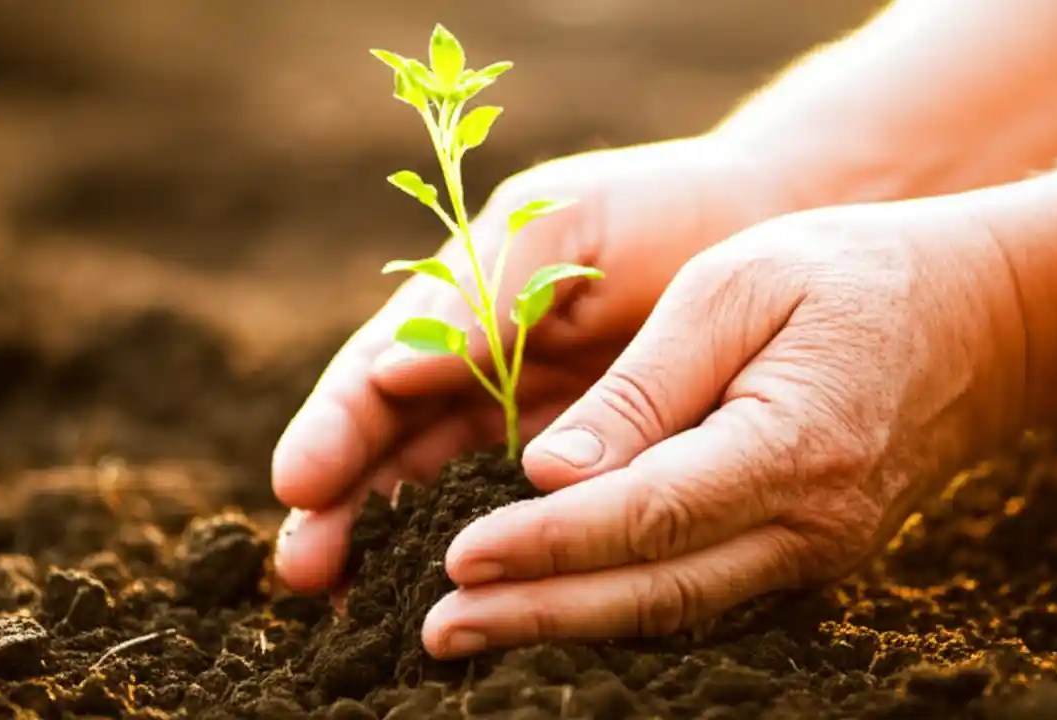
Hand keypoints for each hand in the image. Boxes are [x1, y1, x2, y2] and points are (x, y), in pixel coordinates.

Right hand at [272, 136, 793, 590]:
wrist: (759, 224)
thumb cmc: (654, 208)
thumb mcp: (559, 228)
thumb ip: (484, 298)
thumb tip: (391, 376)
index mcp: (456, 306)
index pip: (374, 375)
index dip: (331, 429)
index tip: (298, 484)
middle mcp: (477, 372)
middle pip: (388, 449)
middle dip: (340, 508)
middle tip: (302, 571)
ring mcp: (525, 422)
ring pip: (441, 493)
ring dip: (392, 546)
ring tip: (349, 603)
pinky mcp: (581, 463)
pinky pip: (522, 514)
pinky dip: (483, 552)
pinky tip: (459, 592)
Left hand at [421, 201, 1027, 657]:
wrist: (978, 320)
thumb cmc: (847, 277)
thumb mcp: (736, 288)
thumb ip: (644, 385)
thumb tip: (550, 472)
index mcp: (792, 446)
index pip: (647, 516)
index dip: (548, 545)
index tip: (459, 560)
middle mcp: (811, 525)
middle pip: (653, 590)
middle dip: (538, 612)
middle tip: (438, 630)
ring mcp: (815, 554)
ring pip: (673, 610)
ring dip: (566, 624)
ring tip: (471, 630)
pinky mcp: (806, 556)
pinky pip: (699, 596)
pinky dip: (617, 607)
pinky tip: (552, 606)